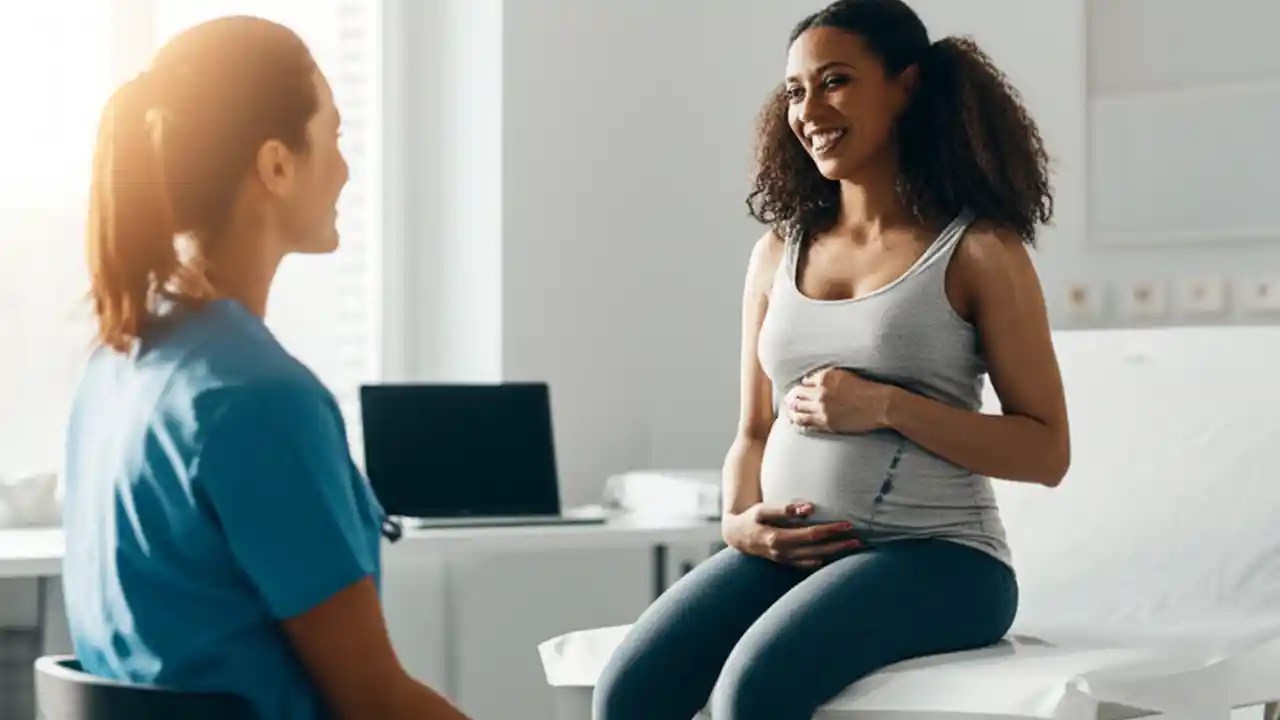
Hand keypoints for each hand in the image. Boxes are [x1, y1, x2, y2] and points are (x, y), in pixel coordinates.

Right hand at [722, 502, 861, 568]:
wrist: (737, 536)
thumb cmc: (752, 518)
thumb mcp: (763, 510)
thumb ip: (785, 508)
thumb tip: (810, 507)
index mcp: (779, 539)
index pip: (811, 535)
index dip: (831, 530)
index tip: (847, 524)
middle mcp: (784, 553)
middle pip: (818, 550)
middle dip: (839, 545)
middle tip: (859, 540)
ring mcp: (786, 560)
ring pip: (816, 560)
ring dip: (835, 555)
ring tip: (853, 548)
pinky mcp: (786, 563)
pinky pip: (809, 565)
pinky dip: (824, 562)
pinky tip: (835, 558)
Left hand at [784, 367, 893, 433]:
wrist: (881, 404)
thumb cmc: (866, 388)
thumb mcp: (844, 376)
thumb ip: (825, 377)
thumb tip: (808, 382)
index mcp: (824, 377)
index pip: (803, 383)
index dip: (798, 389)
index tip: (795, 393)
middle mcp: (821, 392)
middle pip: (797, 396)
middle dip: (791, 400)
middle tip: (787, 403)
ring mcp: (823, 409)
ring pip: (799, 411)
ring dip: (791, 412)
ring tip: (788, 413)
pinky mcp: (827, 423)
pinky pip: (807, 424)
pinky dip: (799, 423)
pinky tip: (795, 423)